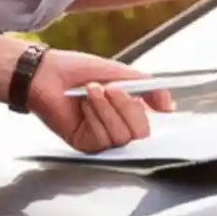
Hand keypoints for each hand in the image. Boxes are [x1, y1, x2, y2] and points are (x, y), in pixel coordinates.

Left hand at [27, 49, 175, 153]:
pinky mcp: (86, 145)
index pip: (152, 124)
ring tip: (93, 90)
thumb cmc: (79, 71)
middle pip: (141, 134)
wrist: (47, 73)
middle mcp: (118, 127)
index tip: (154, 106)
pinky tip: (84, 105)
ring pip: (122, 137)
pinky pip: (102, 140)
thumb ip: (149, 88)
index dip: (152, 115)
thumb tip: (168, 106)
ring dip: (108, 110)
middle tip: (112, 89)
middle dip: (128, 109)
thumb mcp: (122, 74)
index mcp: (128, 111)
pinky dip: (95, 119)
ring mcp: (102, 139)